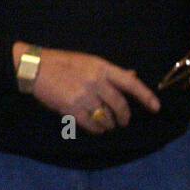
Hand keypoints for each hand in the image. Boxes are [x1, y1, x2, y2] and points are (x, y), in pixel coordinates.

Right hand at [15, 42, 159, 134]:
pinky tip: (96, 128)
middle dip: (124, 116)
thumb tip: (133, 75)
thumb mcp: (88, 61)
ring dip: (109, 124)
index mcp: (102, 67)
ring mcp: (83, 95)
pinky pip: (90, 123)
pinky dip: (96, 128)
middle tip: (123, 122)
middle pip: (119, 104)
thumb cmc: (62, 62)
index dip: (145, 96)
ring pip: (106, 116)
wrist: (34, 67)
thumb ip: (110, 71)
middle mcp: (96, 81)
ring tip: (108, 125)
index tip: (156, 108)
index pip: (130, 83)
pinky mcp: (71, 107)